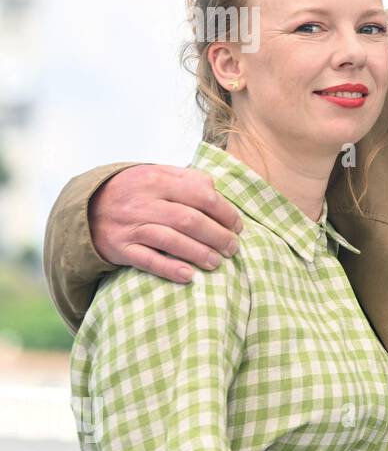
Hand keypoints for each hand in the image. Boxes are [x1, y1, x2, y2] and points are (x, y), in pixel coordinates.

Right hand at [89, 164, 243, 283]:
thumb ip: (187, 179)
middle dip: (218, 236)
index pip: (202, 195)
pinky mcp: (120, 248)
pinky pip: (147, 261)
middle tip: (232, 247)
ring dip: (200, 253)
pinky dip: (170, 268)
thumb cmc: (134, 191)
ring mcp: (130, 226)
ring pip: (171, 240)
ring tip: (217, 262)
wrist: (87, 208)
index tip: (238, 226)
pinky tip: (189, 276)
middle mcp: (143, 202)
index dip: (225, 213)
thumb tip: (218, 191)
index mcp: (157, 179)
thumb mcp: (157, 174)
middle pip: (190, 220)